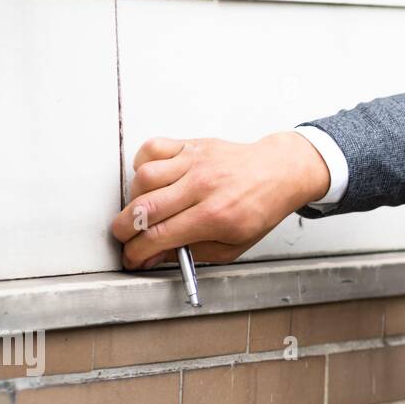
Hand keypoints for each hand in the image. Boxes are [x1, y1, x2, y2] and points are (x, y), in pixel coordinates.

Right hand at [110, 132, 331, 270]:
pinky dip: (142, 164)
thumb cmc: (260, 207)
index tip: (132, 257)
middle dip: (124, 230)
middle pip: (143, 209)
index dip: (136, 252)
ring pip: (143, 178)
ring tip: (144, 209)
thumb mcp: (234, 245)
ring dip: (134, 199)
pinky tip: (152, 179)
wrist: (280, 172)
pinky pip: (152, 149)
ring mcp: (196, 163)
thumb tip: (154, 255)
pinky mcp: (192, 146)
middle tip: (127, 238)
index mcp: (216, 216)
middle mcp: (203, 186)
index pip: (159, 236)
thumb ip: (192, 252)